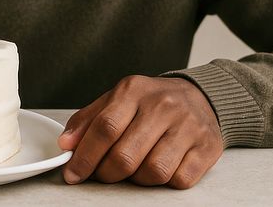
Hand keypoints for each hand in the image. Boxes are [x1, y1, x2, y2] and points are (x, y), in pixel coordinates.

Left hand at [57, 75, 222, 187]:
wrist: (200, 96)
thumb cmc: (151, 102)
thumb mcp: (118, 100)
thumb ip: (88, 120)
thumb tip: (65, 145)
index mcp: (134, 90)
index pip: (104, 128)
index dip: (85, 156)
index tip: (73, 174)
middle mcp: (163, 105)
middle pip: (126, 155)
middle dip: (107, 174)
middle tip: (103, 175)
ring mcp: (188, 126)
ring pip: (153, 171)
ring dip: (138, 180)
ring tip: (135, 169)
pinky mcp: (207, 146)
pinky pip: (180, 180)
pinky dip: (166, 182)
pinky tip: (162, 168)